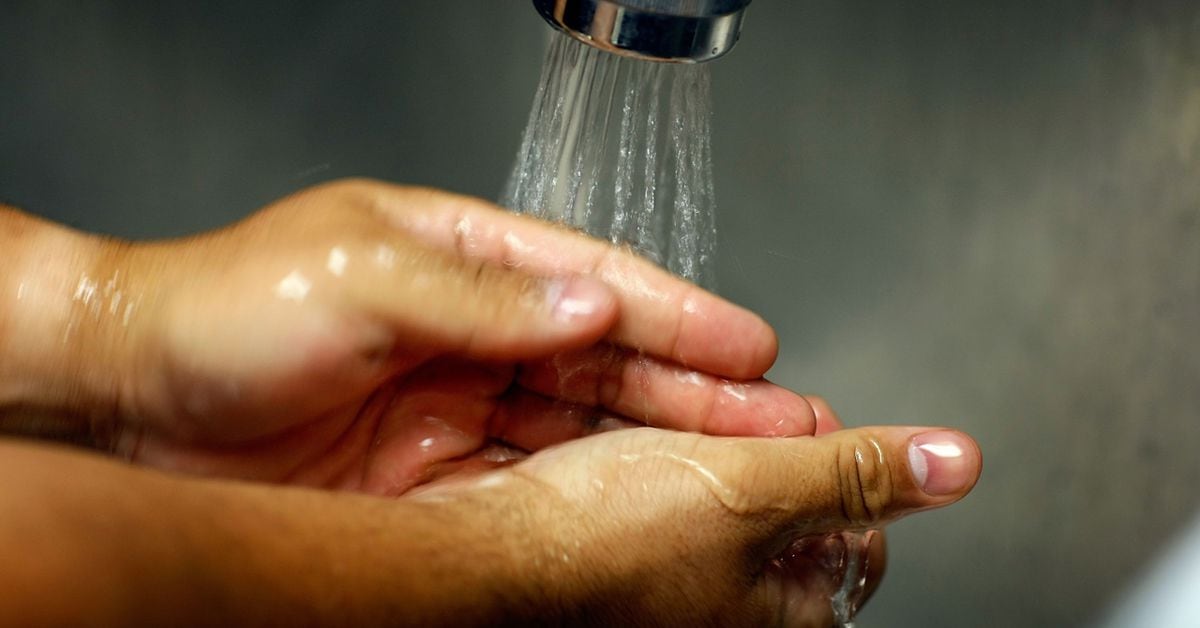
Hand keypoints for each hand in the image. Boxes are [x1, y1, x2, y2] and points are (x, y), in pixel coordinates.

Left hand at [56, 180, 826, 492]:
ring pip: (582, 423)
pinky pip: (530, 478)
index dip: (680, 314)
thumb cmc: (225, 309)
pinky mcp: (431, 471)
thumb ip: (481, 296)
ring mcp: (457, 401)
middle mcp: (472, 328)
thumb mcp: (357, 278)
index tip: (753, 345)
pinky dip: (589, 492)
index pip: (593, 280)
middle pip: (607, 358)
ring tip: (743, 463)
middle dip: (697, 388)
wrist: (127, 394)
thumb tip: (594, 303)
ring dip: (659, 443)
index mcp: (460, 254)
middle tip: (784, 415)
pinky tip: (643, 505)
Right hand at [415, 422, 979, 626]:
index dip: (839, 463)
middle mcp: (728, 609)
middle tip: (739, 412)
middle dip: (766, 444)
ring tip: (677, 411)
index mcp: (783, 610)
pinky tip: (624, 430)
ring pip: (718, 492)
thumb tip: (955, 464)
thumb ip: (855, 472)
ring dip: (706, 439)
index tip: (809, 423)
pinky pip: (658, 489)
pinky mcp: (617, 554)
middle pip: (785, 508)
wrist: (482, 555)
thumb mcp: (752, 489)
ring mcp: (670, 584)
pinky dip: (653, 451)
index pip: (858, 536)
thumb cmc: (604, 546)